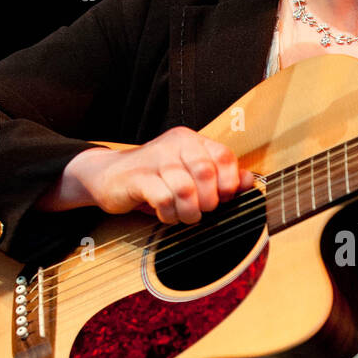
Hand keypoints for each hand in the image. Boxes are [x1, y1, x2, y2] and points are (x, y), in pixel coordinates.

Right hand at [37, 127, 252, 224]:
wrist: (108, 176)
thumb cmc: (155, 179)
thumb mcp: (190, 176)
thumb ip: (221, 178)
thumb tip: (250, 182)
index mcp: (192, 141)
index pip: (225, 157)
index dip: (229, 184)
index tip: (222, 199)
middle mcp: (175, 144)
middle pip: (206, 173)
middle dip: (208, 201)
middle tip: (200, 211)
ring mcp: (155, 159)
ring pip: (185, 189)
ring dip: (188, 212)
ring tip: (182, 215)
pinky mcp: (137, 177)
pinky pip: (162, 198)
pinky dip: (168, 214)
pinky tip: (165, 214)